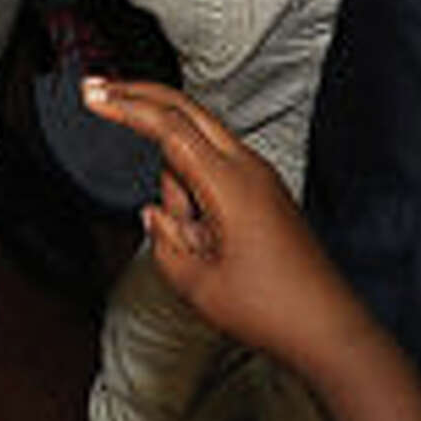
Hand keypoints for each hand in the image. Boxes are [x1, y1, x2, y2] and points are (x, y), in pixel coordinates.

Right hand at [81, 80, 375, 377]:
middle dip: (141, 99)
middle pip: (185, 111)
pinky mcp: (263, 193)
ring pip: (196, 153)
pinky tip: (207, 243)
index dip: (126, 106)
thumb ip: (163, 240)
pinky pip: (215, 174)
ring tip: (203, 253)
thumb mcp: (198, 284)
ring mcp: (258, 176)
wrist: (327, 328)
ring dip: (177, 187)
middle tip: (98, 92)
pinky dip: (195, 194)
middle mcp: (247, 166)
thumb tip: (154, 213)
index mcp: (229, 181)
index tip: (92, 94)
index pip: (169, 126)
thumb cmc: (270, 309)